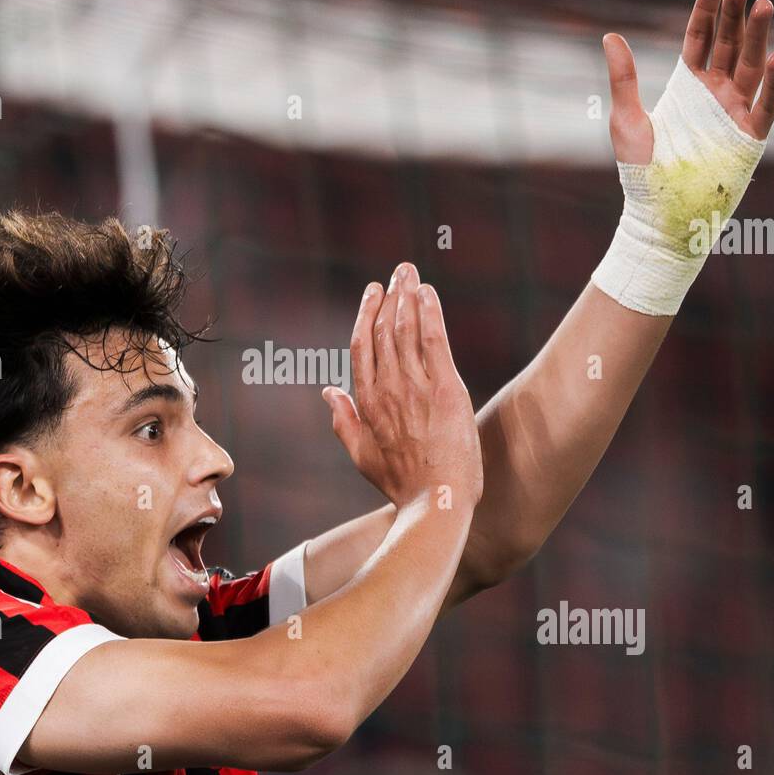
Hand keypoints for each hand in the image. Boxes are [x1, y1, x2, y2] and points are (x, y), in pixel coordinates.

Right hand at [323, 263, 482, 510]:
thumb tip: (327, 392)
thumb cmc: (401, 484)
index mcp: (366, 401)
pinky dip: (430, 313)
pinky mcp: (446, 389)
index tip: (373, 293)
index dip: (366, 314)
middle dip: (390, 296)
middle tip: (397, 273)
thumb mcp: (361, 455)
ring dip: (408, 296)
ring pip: (407, 330)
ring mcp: (416, 387)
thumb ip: (343, 420)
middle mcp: (388, 388)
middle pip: (384, 330)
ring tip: (410, 273)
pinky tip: (429, 293)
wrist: (435, 501)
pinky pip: (435, 341)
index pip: (362, 345)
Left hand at [603, 0, 773, 162]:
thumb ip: (624, 77)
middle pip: (730, 44)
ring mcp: (734, 113)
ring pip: (752, 66)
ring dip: (759, 36)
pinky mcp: (749, 137)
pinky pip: (767, 106)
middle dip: (736, 14)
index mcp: (688, 84)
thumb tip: (609, 36)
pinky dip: (773, 83)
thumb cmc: (640, 169)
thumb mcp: (626, 118)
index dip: (709, 8)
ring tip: (763, 5)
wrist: (657, 211)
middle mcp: (716, 93)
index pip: (702, 37)